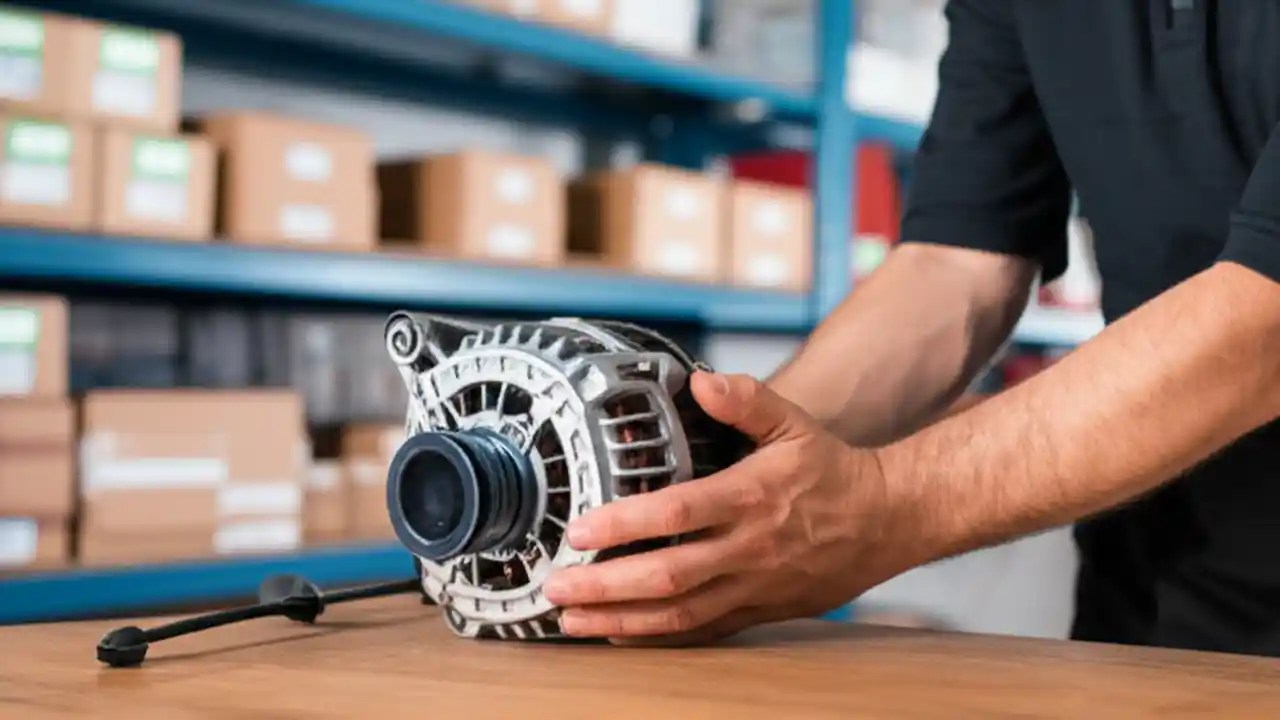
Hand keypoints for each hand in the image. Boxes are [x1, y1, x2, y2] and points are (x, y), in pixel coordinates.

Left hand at [543, 372, 926, 645]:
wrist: (889, 520)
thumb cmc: (834, 470)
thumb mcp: (794, 423)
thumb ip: (745, 399)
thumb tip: (700, 380)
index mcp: (750, 497)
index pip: (676, 514)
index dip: (623, 524)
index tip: (579, 530)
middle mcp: (748, 548)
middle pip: (667, 576)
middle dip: (605, 586)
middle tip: (555, 586)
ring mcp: (753, 586)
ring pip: (679, 613)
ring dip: (620, 619)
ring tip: (572, 619)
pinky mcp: (759, 610)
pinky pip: (702, 630)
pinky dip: (657, 636)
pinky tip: (619, 633)